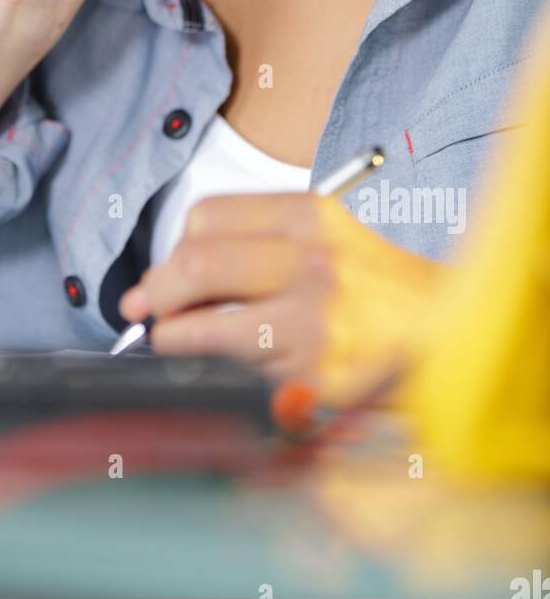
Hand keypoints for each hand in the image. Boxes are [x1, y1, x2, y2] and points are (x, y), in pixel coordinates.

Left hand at [118, 193, 444, 405]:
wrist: (445, 335)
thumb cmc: (370, 286)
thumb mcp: (321, 237)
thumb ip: (248, 244)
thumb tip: (159, 283)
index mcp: (309, 218)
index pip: (204, 218)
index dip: (173, 250)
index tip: (165, 274)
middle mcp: (312, 264)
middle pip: (196, 266)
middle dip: (159, 295)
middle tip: (152, 312)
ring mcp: (315, 324)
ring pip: (206, 330)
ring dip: (176, 340)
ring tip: (179, 341)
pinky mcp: (315, 380)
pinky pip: (237, 375)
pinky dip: (217, 373)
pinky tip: (228, 367)